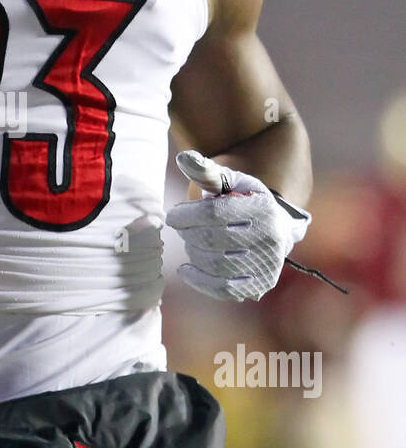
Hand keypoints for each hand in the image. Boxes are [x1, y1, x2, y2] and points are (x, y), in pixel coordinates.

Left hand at [164, 149, 310, 300]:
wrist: (274, 227)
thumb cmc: (244, 200)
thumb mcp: (230, 182)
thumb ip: (206, 171)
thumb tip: (184, 158)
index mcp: (263, 208)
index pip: (214, 213)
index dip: (186, 216)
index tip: (172, 216)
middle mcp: (270, 238)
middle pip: (211, 240)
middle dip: (188, 234)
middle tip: (182, 229)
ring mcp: (267, 264)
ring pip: (214, 264)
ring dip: (193, 254)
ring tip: (191, 243)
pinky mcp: (259, 285)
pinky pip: (222, 289)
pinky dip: (199, 280)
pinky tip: (187, 269)